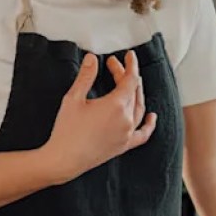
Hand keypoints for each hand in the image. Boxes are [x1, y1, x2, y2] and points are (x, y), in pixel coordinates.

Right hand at [40, 50, 156, 182]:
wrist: (65, 159)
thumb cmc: (67, 129)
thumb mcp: (73, 98)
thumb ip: (85, 76)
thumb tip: (92, 58)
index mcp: (115, 105)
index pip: (129, 80)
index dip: (129, 66)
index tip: (128, 55)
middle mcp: (126, 119)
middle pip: (133, 92)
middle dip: (126, 75)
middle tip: (113, 65)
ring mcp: (127, 134)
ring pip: (139, 108)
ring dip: (135, 92)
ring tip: (128, 82)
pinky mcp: (124, 145)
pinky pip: (143, 134)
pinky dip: (149, 124)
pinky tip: (151, 117)